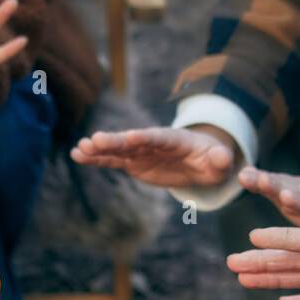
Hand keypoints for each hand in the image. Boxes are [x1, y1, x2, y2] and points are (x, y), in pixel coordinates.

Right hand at [71, 124, 237, 187]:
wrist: (202, 162)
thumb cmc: (213, 161)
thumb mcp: (221, 161)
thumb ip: (220, 158)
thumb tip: (221, 157)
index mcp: (175, 140)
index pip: (159, 138)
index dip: (145, 137)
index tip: (129, 137)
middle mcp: (154, 143)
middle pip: (132, 141)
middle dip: (114, 141)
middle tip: (94, 140)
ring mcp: (141, 152)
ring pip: (118, 150)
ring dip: (99, 149)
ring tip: (79, 149)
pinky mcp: (134, 162)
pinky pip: (113, 160)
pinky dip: (97, 159)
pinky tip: (78, 156)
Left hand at [237, 167, 299, 237]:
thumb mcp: (290, 195)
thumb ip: (267, 185)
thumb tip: (242, 173)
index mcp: (293, 193)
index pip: (274, 185)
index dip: (260, 181)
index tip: (243, 176)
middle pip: (290, 190)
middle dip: (276, 186)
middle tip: (262, 180)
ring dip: (299, 200)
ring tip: (286, 196)